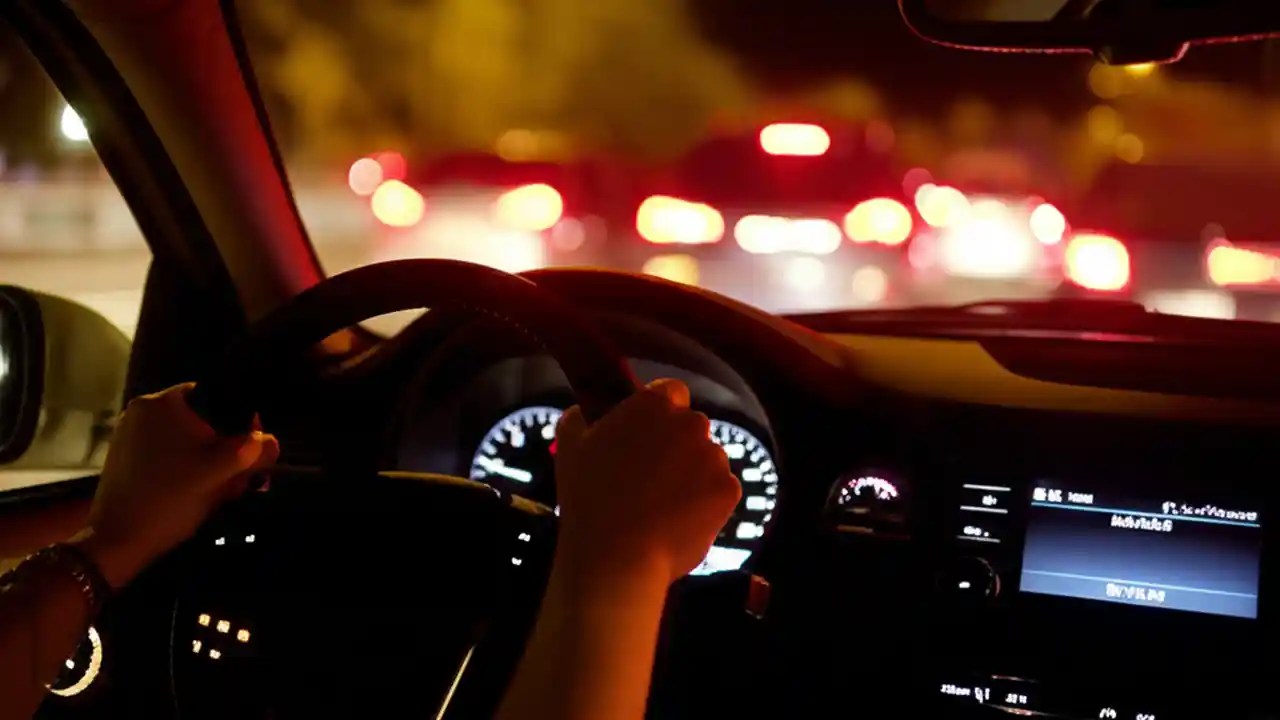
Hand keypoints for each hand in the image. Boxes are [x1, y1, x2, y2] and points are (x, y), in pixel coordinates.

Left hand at [75, 383, 278, 586]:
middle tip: (238, 479)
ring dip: (208, 462)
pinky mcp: (125, 458)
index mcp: (164, 402)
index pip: (218, 397)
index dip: (242, 422)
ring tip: (220, 491)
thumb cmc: (172, 497)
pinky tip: (194, 493)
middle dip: (225, 448)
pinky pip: (167, 453)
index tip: (251, 451)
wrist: (118, 541)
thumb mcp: (224, 471)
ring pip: (186, 440)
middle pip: (203, 421)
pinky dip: (185, 469)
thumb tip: (268, 440)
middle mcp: (143, 410)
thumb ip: (255, 449)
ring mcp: (130, 434)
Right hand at [553, 379, 740, 583]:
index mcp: (654, 404)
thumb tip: (586, 411)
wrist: (618, 556)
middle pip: (691, 426)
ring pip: (708, 458)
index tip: (645, 435)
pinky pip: (721, 489)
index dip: (659, 412)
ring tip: (663, 504)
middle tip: (650, 475)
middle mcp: (691, 423)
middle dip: (676, 444)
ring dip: (693, 473)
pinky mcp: (730, 490)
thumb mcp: (569, 446)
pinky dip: (706, 501)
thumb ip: (580, 416)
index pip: (670, 392)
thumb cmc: (588, 498)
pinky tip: (679, 518)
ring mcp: (714, 457)